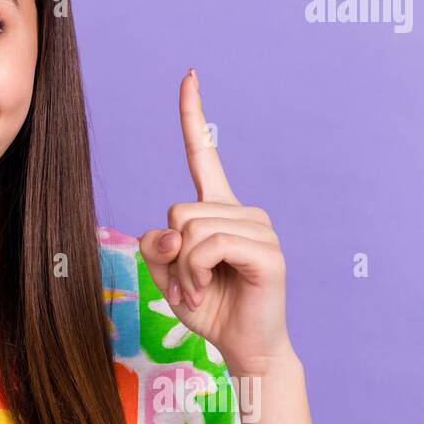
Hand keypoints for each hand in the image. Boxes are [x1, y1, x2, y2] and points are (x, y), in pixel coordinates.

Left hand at [138, 68, 291, 374]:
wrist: (244, 347)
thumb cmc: (208, 308)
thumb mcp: (166, 273)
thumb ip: (157, 245)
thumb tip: (173, 232)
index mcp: (217, 209)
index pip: (203, 153)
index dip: (193, 116)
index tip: (189, 76)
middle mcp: (241, 211)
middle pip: (177, 209)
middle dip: (171, 254)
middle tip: (189, 284)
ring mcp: (258, 228)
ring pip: (190, 229)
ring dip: (183, 270)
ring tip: (201, 291)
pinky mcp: (267, 251)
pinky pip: (210, 245)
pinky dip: (196, 273)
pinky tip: (207, 291)